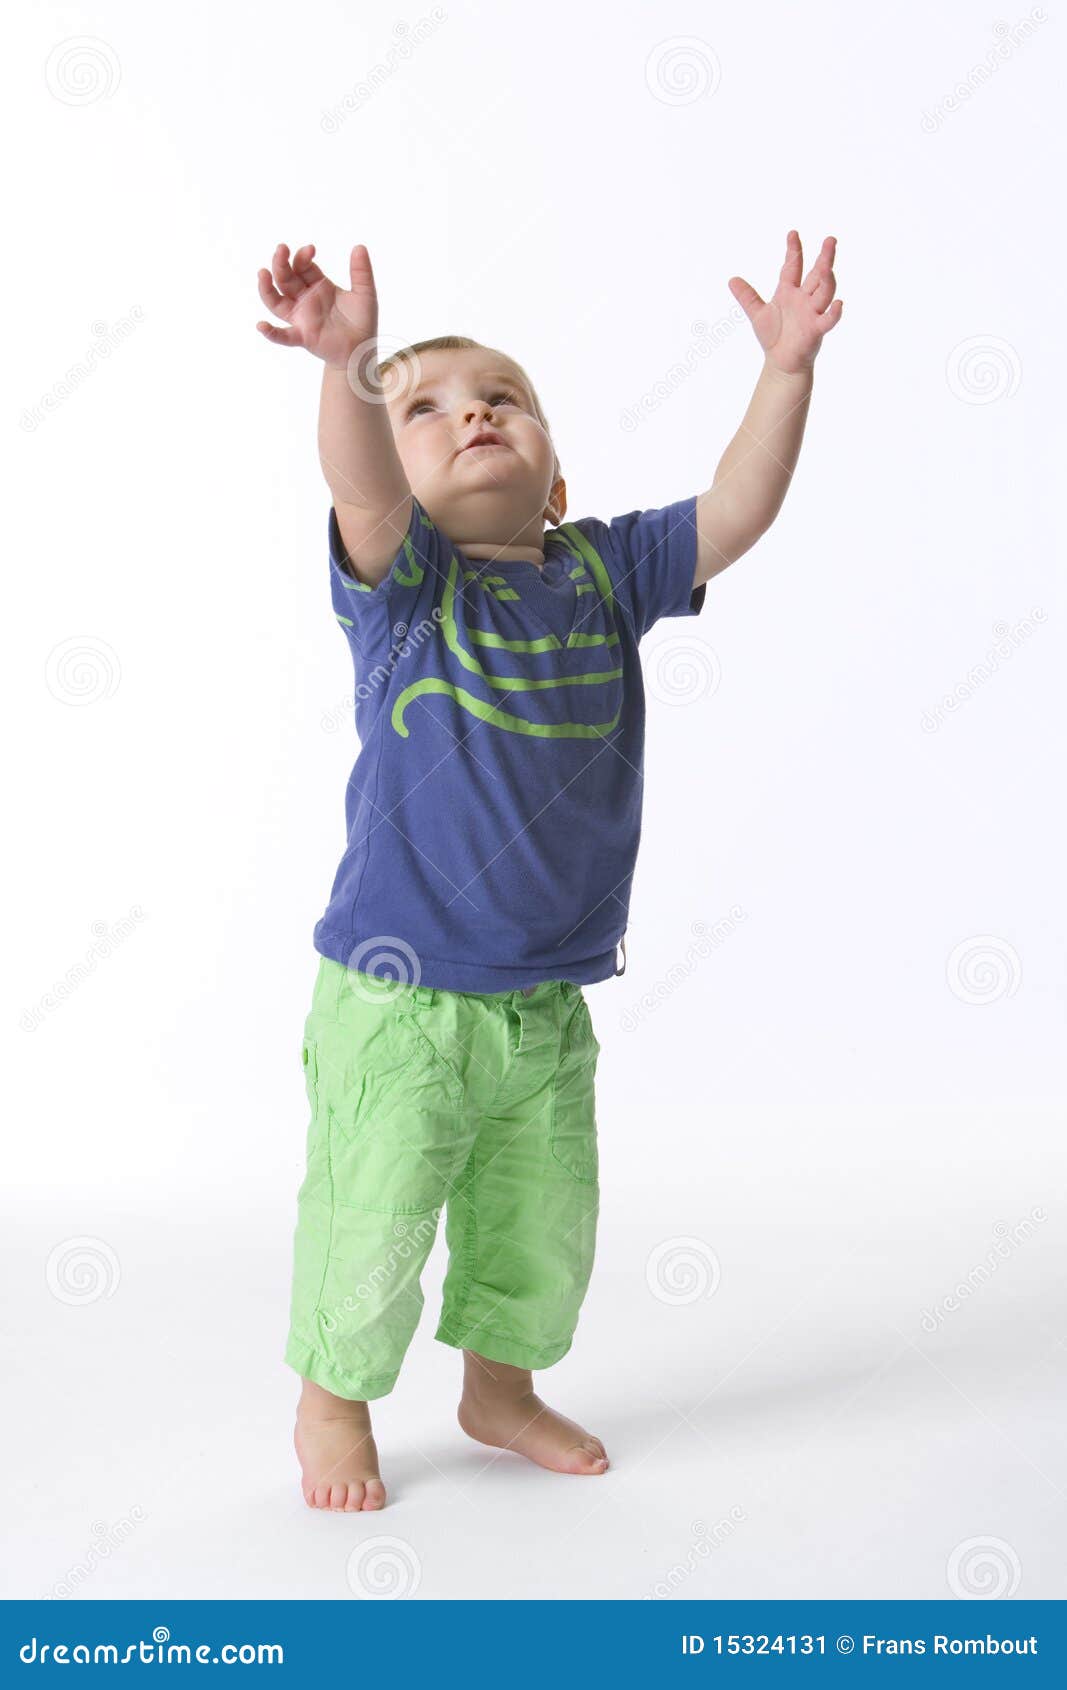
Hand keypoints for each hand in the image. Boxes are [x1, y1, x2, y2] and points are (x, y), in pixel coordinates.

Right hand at [256, 242, 379, 371]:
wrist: (361, 349)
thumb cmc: (361, 321)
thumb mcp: (365, 293)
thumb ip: (361, 272)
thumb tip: (360, 246)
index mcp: (318, 285)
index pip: (302, 266)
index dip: (302, 257)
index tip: (311, 250)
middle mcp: (305, 299)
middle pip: (285, 278)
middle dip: (281, 263)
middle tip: (282, 248)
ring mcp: (301, 317)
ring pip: (276, 301)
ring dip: (267, 288)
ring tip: (262, 273)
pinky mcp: (302, 336)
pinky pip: (282, 335)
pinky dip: (270, 332)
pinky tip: (261, 326)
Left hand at [728, 231, 841, 374]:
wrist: (780, 363)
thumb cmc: (774, 338)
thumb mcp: (757, 314)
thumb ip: (747, 296)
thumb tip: (731, 279)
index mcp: (789, 292)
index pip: (793, 266)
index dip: (793, 250)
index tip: (792, 233)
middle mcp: (804, 299)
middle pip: (817, 274)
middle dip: (824, 257)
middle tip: (830, 239)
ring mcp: (812, 313)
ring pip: (824, 292)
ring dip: (828, 280)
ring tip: (828, 267)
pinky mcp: (817, 330)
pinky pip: (828, 320)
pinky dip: (834, 313)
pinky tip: (838, 303)